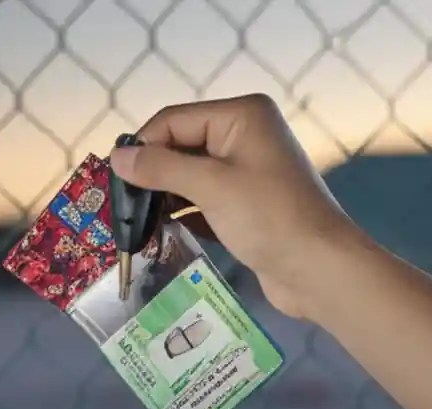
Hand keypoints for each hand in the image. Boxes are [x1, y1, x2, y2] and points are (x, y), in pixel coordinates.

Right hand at [109, 94, 367, 318]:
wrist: (319, 269)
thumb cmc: (269, 218)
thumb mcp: (210, 186)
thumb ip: (161, 168)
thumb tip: (118, 158)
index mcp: (242, 116)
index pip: (175, 120)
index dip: (142, 146)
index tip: (112, 178)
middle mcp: (246, 136)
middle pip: (181, 147)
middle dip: (151, 174)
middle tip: (118, 204)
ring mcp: (249, 173)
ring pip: (190, 178)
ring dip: (164, 198)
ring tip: (133, 222)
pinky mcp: (248, 207)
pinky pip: (204, 202)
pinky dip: (183, 215)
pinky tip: (159, 233)